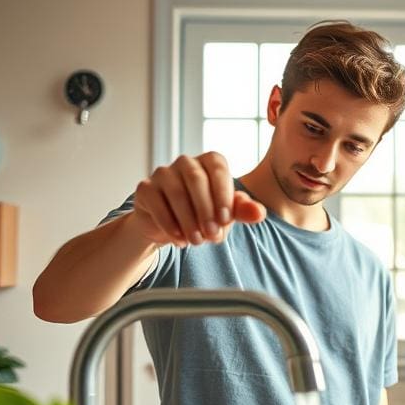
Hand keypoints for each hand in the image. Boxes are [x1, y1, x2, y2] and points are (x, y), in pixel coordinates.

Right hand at [128, 152, 265, 247]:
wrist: (172, 228)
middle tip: (212, 236)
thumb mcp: (227, 214)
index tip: (226, 220)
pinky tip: (179, 240)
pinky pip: (156, 203)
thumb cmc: (205, 215)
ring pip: (176, 192)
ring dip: (188, 220)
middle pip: (196, 179)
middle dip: (205, 210)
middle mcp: (186, 162)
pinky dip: (169, 224)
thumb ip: (243, 211)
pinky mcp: (145, 188)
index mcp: (210, 162)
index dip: (222, 193)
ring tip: (197, 242)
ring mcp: (163, 173)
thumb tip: (259, 214)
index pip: (218, 168)